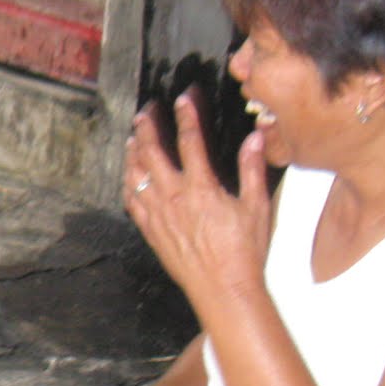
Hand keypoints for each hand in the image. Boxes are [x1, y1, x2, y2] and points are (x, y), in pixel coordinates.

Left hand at [125, 92, 271, 307]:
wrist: (222, 289)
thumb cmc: (244, 251)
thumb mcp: (257, 207)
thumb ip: (252, 169)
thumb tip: (256, 137)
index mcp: (201, 187)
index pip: (190, 139)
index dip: (187, 114)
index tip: (185, 97)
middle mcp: (173, 196)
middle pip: (151, 150)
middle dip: (148, 125)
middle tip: (148, 109)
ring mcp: (157, 213)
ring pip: (135, 172)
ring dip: (133, 149)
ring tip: (133, 135)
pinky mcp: (149, 230)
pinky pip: (131, 199)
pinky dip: (128, 180)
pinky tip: (129, 173)